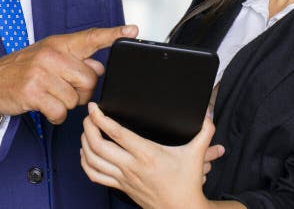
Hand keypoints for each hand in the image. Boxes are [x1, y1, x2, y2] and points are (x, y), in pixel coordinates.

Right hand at [0, 25, 137, 123]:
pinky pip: (60, 112)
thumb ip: (76, 60)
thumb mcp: (50, 58)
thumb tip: (99, 66)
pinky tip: (44, 107)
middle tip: (65, 89)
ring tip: (50, 96)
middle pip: (90, 79)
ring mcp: (41, 73)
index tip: (132, 30)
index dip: (113, 34)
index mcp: (60, 44)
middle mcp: (51, 55)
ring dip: (66, 104)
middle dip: (82, 91)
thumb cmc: (25, 70)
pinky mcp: (33, 93)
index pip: (91, 37)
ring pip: (75, 99)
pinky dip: (55, 116)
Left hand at [80, 102, 224, 208]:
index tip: (95, 107)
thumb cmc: (186, 183)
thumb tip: (209, 114)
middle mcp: (131, 166)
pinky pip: (95, 175)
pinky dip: (86, 163)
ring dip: (85, 143)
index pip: (117, 133)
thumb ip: (204, 132)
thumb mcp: (196, 155)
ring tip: (86, 130)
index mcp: (147, 154)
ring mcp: (123, 178)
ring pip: (93, 160)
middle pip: (98, 145)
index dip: (101, 118)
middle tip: (88, 115)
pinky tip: (86, 153)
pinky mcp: (120, 187)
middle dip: (88, 127)